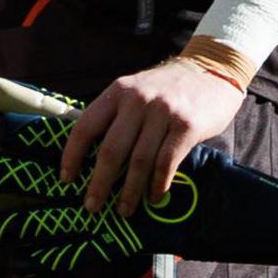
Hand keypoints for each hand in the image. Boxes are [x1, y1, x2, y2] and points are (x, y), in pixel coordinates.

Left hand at [59, 58, 246, 216]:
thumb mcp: (134, 90)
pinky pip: (166, 161)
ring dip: (129, 190)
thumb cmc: (166, 88)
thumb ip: (115, 115)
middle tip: (91, 206)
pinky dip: (157, 183)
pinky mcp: (187, 126)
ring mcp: (163, 113)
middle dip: (99, 183)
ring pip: (139, 160)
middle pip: (111, 150)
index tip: (66, 179)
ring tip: (123, 209)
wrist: (212, 68)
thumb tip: (91, 155)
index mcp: (116, 92)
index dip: (72, 155)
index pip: (85, 127)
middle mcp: (137, 101)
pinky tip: (153, 197)